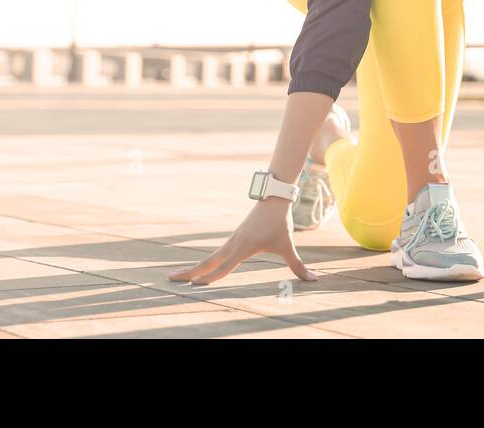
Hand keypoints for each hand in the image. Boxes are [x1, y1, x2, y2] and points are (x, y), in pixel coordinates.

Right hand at [168, 198, 318, 285]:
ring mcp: (231, 241)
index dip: (210, 278)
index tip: (195, 285)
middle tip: (169, 280)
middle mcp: (233, 244)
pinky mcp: (233, 238)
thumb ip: (298, 265)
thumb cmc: (280, 222)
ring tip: (178, 277)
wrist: (273, 198)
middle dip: (189, 272)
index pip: (224, 267)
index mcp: (243, 247)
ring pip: (209, 257)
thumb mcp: (289, 245)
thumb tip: (314, 280)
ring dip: (193, 268)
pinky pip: (216, 254)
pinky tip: (199, 269)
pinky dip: (204, 262)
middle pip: (207, 262)